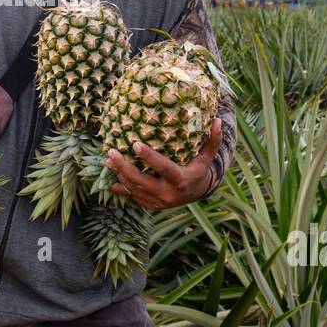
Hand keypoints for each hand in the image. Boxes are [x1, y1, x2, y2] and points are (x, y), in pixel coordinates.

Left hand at [107, 118, 221, 210]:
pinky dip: (120, 186)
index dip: (149, 157)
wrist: (197, 194)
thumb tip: (218, 121)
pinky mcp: (151, 205)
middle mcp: (168, 194)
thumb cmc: (199, 169)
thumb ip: (212, 140)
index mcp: (180, 180)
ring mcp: (158, 202)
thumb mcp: (207, 156)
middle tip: (111, 152)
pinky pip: (132, 196)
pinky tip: (109, 175)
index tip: (135, 144)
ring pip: (133, 189)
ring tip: (108, 159)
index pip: (163, 168)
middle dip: (124, 167)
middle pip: (141, 181)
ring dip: (119, 174)